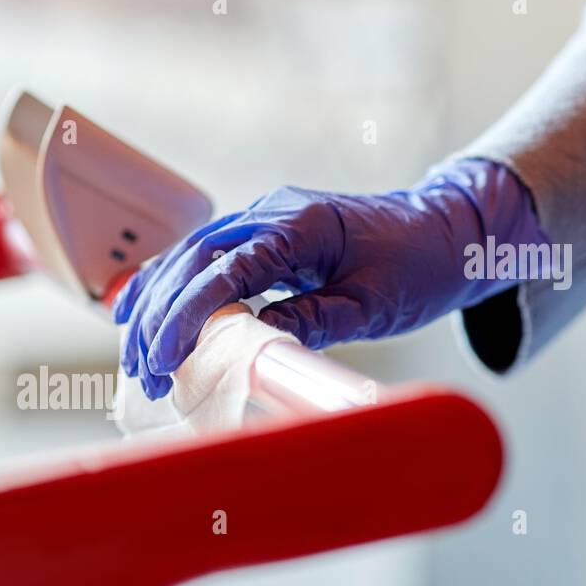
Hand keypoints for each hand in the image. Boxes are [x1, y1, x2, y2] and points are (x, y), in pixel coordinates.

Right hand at [113, 158, 548, 398]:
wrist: (446, 229)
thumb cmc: (418, 265)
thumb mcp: (372, 305)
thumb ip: (312, 321)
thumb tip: (253, 349)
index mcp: (298, 226)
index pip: (223, 270)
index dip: (187, 316)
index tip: (165, 357)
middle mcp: (270, 214)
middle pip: (191, 261)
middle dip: (160, 318)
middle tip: (145, 372)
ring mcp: (261, 220)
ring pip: (187, 257)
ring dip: (157, 305)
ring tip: (139, 358)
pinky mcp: (260, 236)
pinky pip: (202, 259)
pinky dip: (169, 287)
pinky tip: (141, 315)